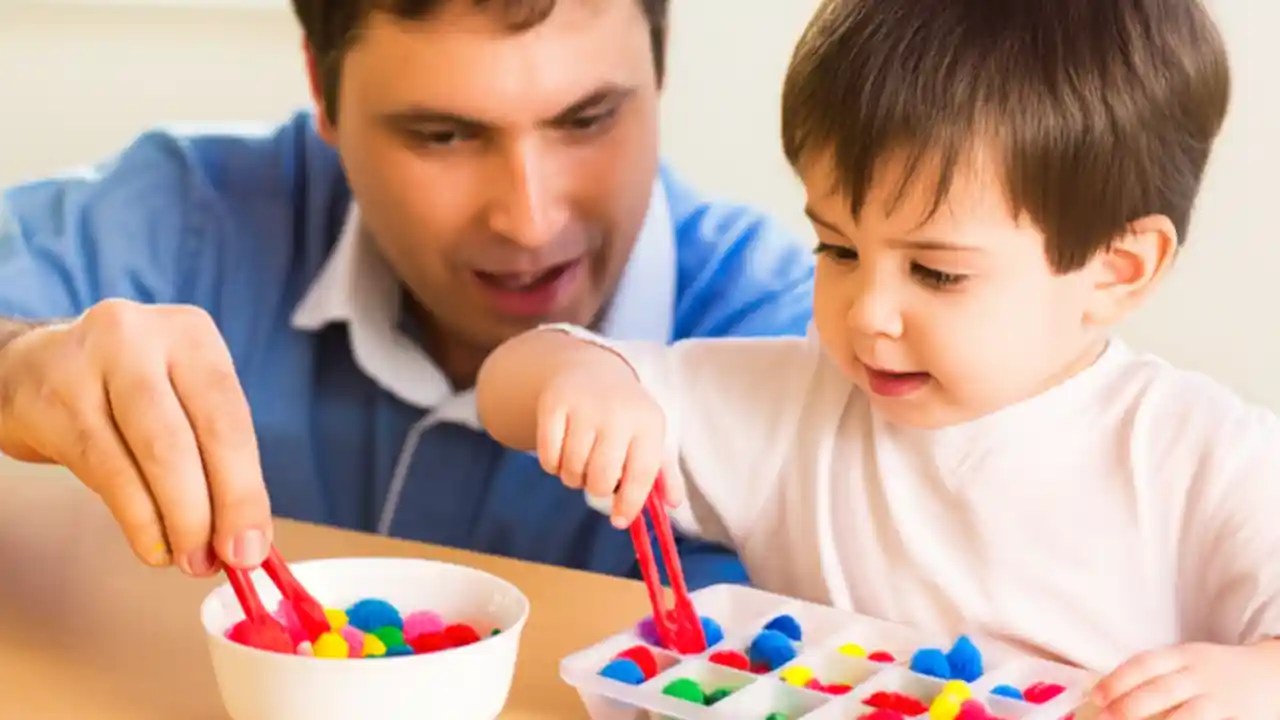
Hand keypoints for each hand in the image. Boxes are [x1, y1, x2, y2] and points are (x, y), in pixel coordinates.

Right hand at [0, 299, 271, 575]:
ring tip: (190, 560)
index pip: (230, 416)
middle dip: (217, 508)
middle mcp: (143, 338)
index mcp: (192, 335)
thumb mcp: (179, 396)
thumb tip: (248, 536)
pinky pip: (106, 472)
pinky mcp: (51, 400)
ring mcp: (90, 363)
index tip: (254, 546)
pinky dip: (137, 519)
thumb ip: (216, 455)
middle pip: (192, 435)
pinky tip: (153, 546)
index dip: (246, 488)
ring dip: (177, 521)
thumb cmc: (126, 390)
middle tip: (227, 560)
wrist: (31, 368)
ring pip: (150, 456)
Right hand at [535, 360, 682, 527]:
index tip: (620, 521)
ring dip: (574, 477)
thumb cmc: (625, 413)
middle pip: (603, 478)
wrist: (591, 369)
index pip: (642, 474)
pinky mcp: (553, 404)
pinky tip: (562, 453)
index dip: (631, 504)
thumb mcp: (649, 435)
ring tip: (581, 463)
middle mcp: (617, 413)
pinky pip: (548, 457)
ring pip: (573, 469)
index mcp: (648, 422)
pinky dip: (553, 465)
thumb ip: (663, 472)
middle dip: (598, 489)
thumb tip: (673, 505)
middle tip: (597, 480)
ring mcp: (583, 406)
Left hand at [1091, 640, 1279, 718]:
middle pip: (1161, 689)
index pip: (1145, 664)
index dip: (1118, 680)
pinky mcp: (1238, 718)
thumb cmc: (1218, 671)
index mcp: (1184, 655)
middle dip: (1130, 705)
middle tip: (1105, 718)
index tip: (1096, 696)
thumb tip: (1110, 694)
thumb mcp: (1188, 662)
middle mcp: (1201, 674)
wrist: (1274, 672)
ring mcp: (1221, 698)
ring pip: (1187, 714)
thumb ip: (1157, 674)